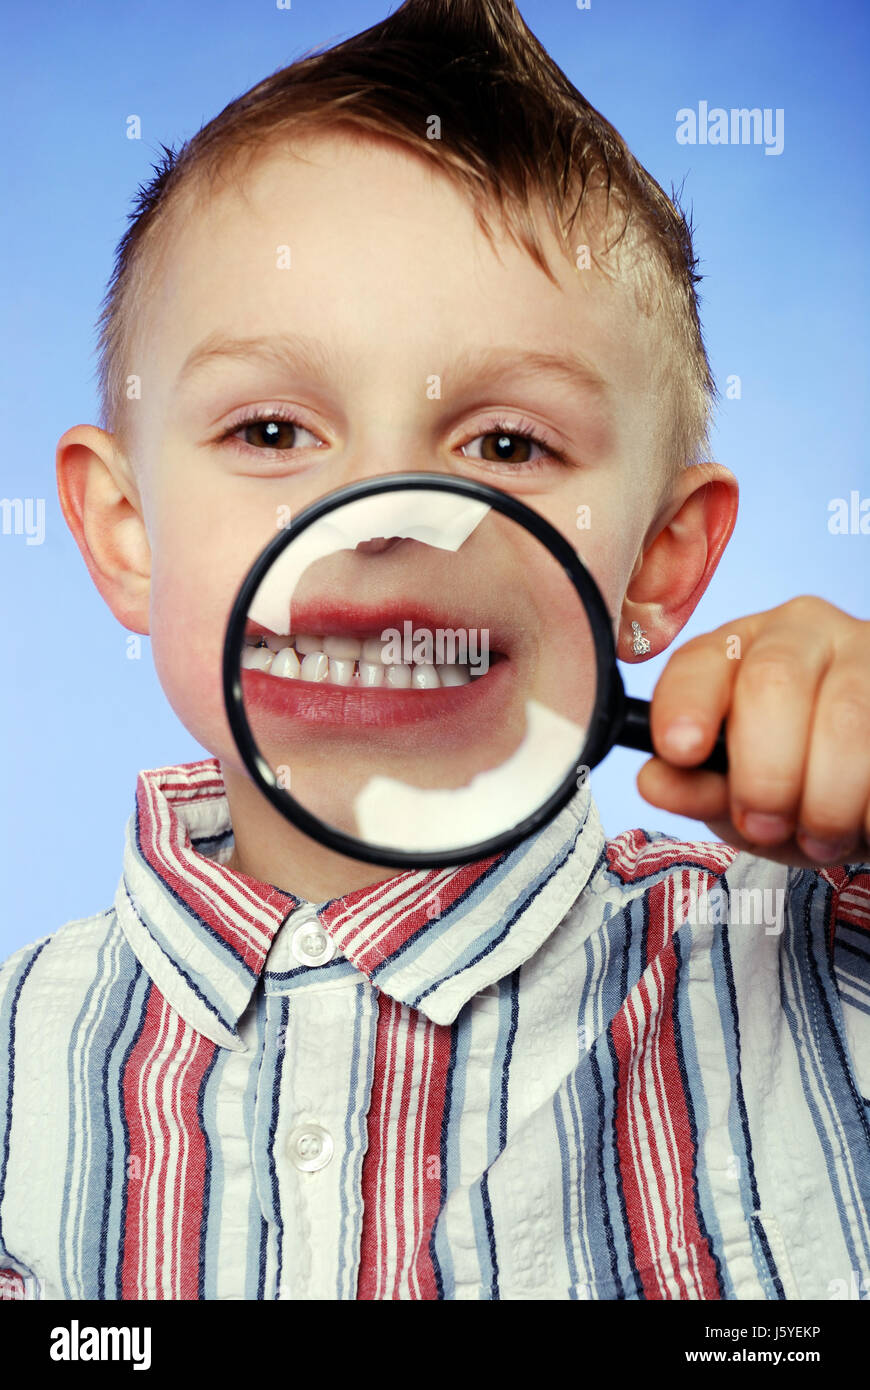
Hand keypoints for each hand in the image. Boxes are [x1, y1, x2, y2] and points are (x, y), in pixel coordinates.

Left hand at [637, 596, 869, 866]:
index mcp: (739, 648)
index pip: (701, 662)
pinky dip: (868, 806)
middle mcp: (803, 632)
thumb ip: (696, 788)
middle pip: (772, 683)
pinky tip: (861, 819)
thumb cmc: (796, 780)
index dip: (687, 704)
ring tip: (821, 836)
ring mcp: (866, 651)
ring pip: (844, 721)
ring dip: (827, 802)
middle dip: (764, 774)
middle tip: (766, 825)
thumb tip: (654, 780)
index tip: (681, 750)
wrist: (868, 786)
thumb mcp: (739, 793)